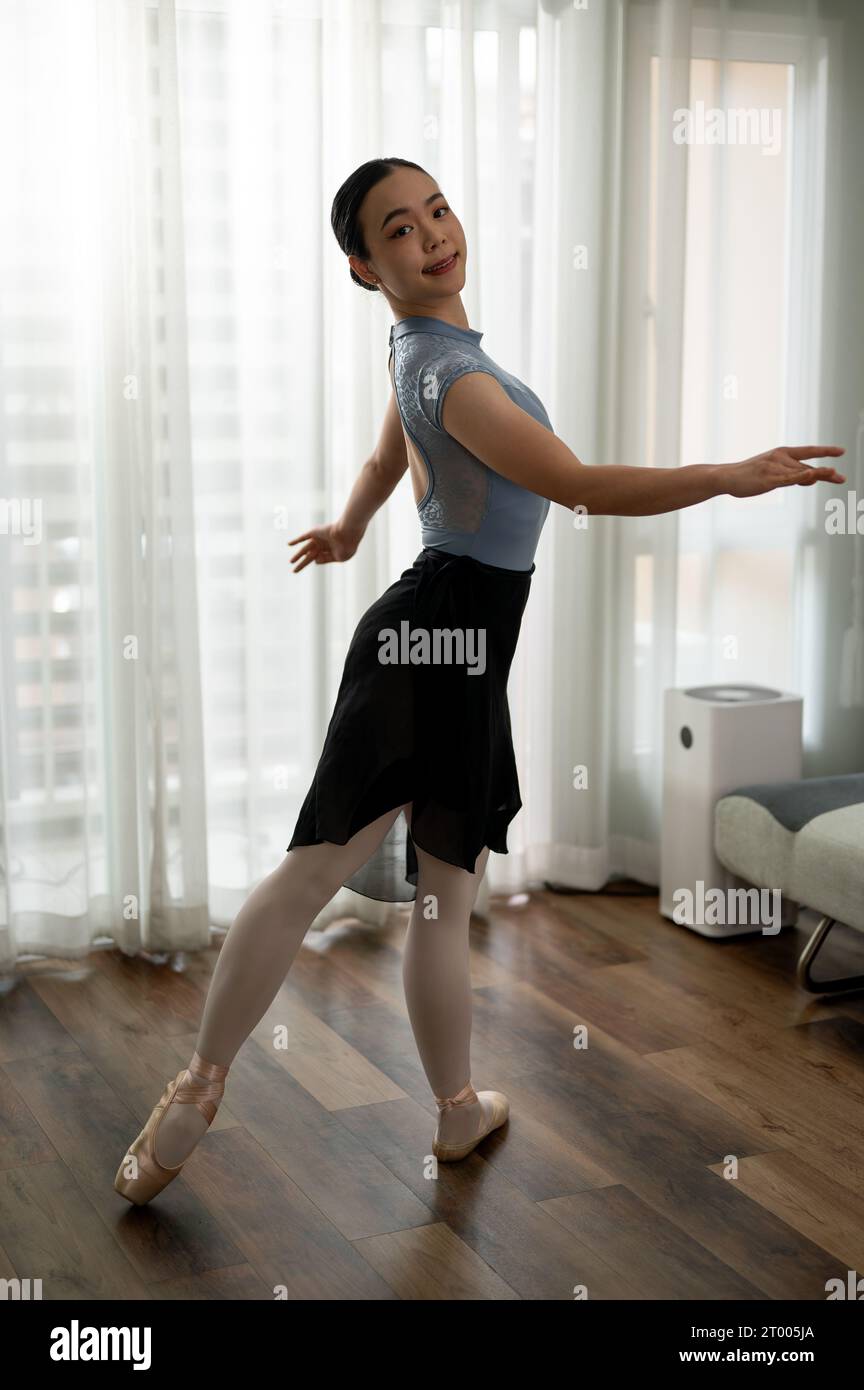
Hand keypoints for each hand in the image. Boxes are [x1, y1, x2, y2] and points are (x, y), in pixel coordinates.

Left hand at [287, 520, 363, 572]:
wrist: (346, 534)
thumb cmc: (346, 547)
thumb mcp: (339, 558)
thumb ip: (327, 560)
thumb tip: (315, 561)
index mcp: (331, 550)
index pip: (321, 558)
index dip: (320, 560)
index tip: (321, 560)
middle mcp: (323, 544)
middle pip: (310, 556)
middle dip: (302, 563)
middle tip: (294, 571)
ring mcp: (318, 538)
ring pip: (305, 548)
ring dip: (298, 555)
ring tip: (291, 562)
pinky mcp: (314, 533)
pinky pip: (303, 537)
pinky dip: (296, 540)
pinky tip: (289, 544)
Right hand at [725, 445, 845, 497]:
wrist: (727, 477)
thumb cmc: (750, 475)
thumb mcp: (775, 473)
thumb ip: (794, 475)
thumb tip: (813, 478)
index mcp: (782, 452)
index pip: (808, 451)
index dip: (825, 451)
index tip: (841, 451)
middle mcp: (781, 457)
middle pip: (808, 466)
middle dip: (827, 473)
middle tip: (843, 478)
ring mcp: (775, 467)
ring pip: (801, 473)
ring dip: (820, 475)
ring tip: (836, 476)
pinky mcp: (769, 478)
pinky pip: (790, 478)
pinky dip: (802, 476)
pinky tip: (813, 474)